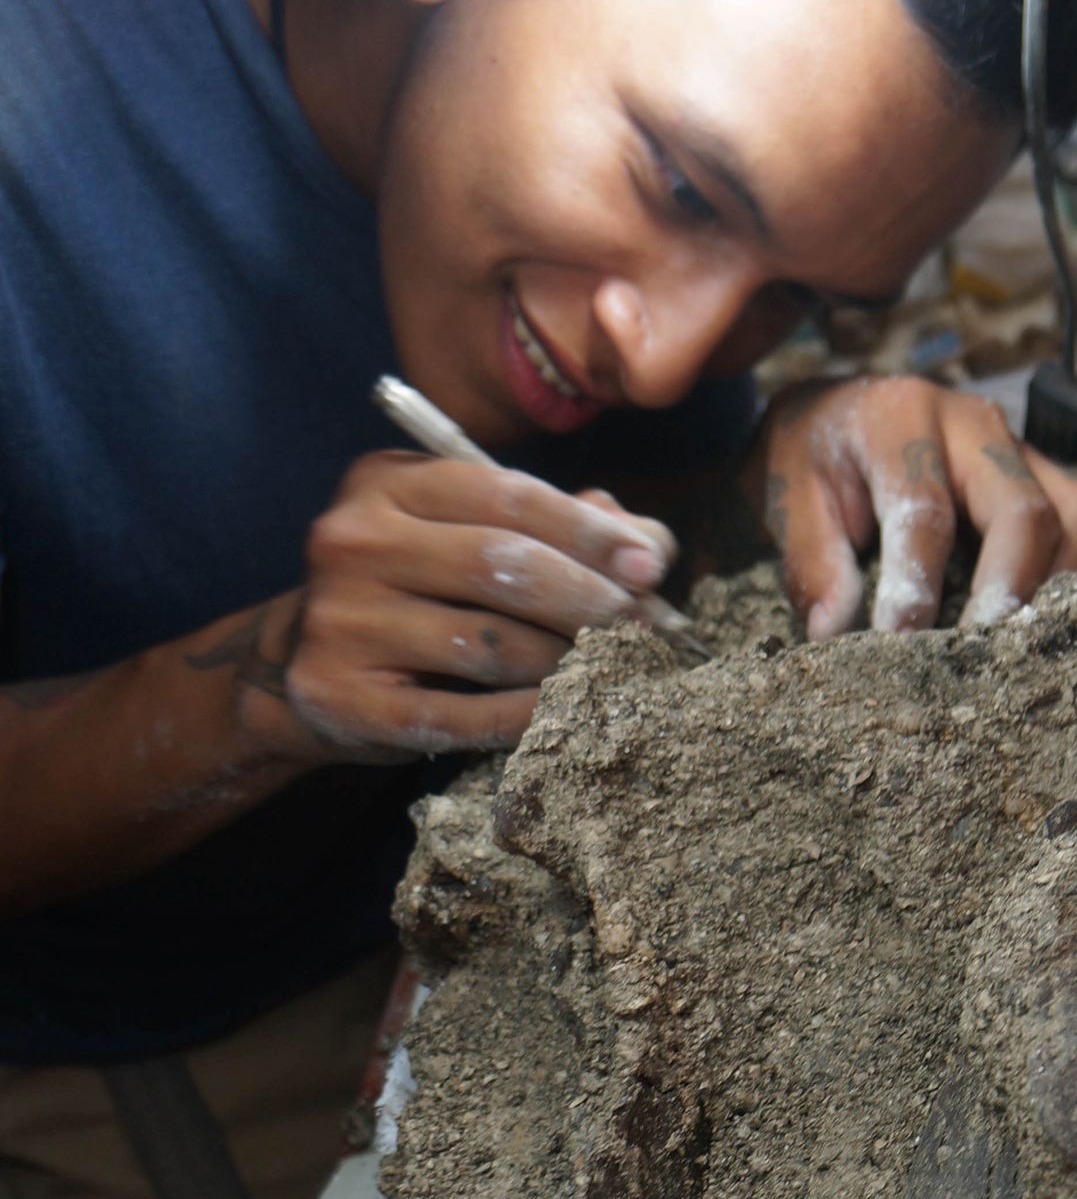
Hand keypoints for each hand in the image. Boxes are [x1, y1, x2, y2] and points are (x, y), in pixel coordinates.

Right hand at [263, 451, 676, 758]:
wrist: (304, 669)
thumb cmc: (422, 593)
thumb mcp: (477, 536)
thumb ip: (565, 528)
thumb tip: (650, 547)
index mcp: (391, 482)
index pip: (510, 496)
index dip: (590, 533)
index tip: (649, 567)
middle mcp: (353, 539)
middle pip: (503, 565)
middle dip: (589, 599)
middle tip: (643, 627)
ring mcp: (340, 619)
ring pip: (490, 644)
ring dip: (567, 662)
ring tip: (611, 671)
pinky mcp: (341, 696)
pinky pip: (462, 714)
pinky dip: (527, 716)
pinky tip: (567, 712)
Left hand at [754, 376, 1076, 639]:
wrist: (842, 413)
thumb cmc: (816, 460)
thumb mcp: (788, 498)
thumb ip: (812, 561)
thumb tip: (835, 631)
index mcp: (901, 418)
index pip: (925, 509)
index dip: (917, 583)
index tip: (902, 644)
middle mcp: (976, 425)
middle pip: (1024, 511)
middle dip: (1009, 591)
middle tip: (981, 655)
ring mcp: (1024, 447)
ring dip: (1062, 588)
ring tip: (1023, 646)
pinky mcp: (1052, 476)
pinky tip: (1055, 620)